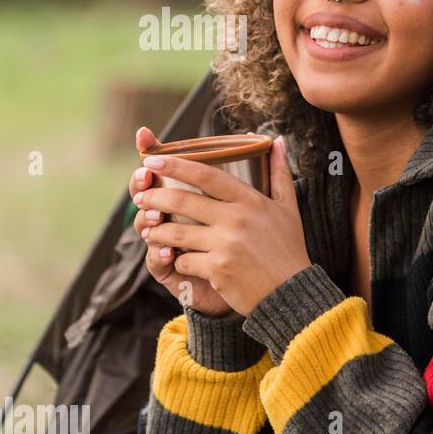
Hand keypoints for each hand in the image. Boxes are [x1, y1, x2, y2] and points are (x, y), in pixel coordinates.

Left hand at [136, 135, 311, 315]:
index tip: (153, 160)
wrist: (292, 292)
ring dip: (156, 231)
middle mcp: (237, 219)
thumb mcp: (288, 208)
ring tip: (149, 230)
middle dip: (153, 197)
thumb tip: (278, 141)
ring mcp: (226, 245)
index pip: (206, 175)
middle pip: (181, 200)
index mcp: (251, 201)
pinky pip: (183, 261)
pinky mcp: (217, 269)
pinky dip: (177, 261)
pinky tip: (177, 260)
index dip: (176, 164)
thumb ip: (280, 173)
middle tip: (141, 198)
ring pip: (175, 232)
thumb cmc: (288, 248)